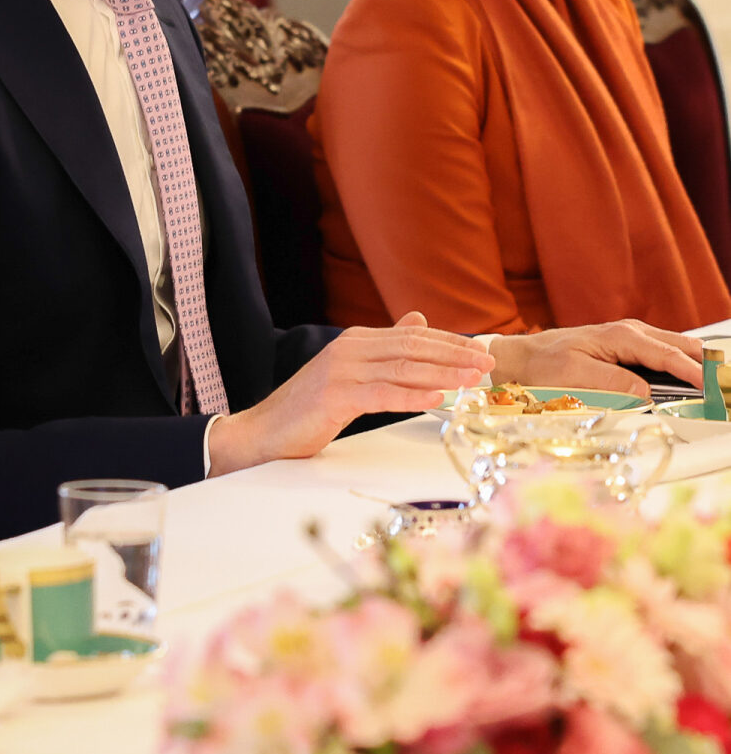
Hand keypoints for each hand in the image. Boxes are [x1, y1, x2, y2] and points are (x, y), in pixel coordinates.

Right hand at [208, 312, 493, 475]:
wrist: (264, 432)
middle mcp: (350, 348)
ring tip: (473, 380)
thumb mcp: (351, 373)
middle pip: (412, 347)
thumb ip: (385, 349)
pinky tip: (436, 397)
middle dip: (454, 355)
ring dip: (442, 373)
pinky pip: (381, 393)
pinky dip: (411, 394)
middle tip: (488, 364)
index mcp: (357, 340)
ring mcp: (341, 370)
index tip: (482, 352)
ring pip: (402, 368)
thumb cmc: (309, 409)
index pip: (413, 335)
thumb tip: (418, 321)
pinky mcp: (334, 396)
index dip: (450, 342)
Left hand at [491, 321, 702, 395]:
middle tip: (720, 385)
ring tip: (711, 385)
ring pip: (673, 348)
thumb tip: (645, 392)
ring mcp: (629, 338)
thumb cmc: (545, 364)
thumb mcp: (575, 375)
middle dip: (702, 364)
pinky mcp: (626, 347)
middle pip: (679, 346)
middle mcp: (629, 332)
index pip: (666, 356)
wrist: (524, 356)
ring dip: (693, 364)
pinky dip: (678, 365)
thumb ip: (612, 382)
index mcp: (620, 337)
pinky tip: (688, 379)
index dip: (692, 373)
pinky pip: (661, 354)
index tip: (711, 388)